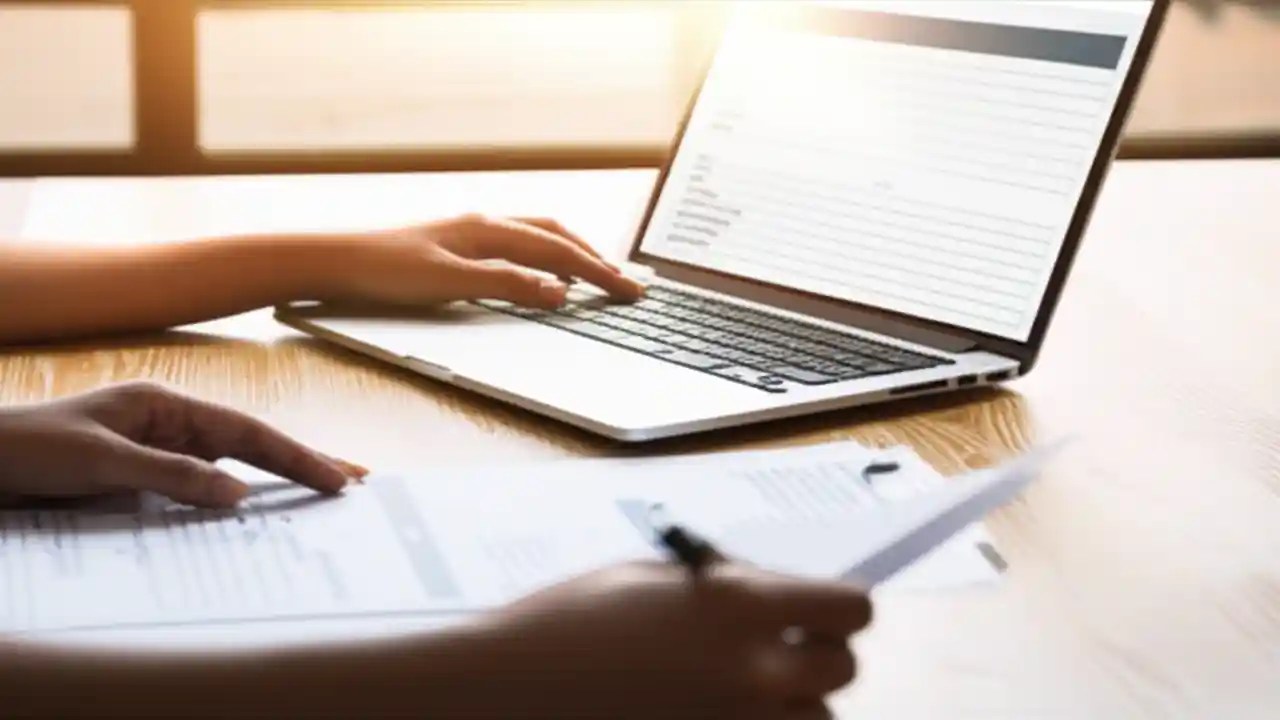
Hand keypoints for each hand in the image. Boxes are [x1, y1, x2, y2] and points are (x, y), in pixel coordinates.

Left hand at [0, 381, 362, 507]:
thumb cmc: (28, 449)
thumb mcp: (102, 461)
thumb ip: (173, 475)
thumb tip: (239, 492)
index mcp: (165, 405)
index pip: (245, 431)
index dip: (295, 455)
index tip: (336, 477)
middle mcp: (167, 423)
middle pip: (248, 443)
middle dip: (300, 460)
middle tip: (352, 481)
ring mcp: (156, 448)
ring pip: (229, 464)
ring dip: (272, 479)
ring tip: (319, 492)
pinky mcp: (140, 475)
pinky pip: (198, 486)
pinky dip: (231, 497)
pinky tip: (252, 510)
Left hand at [341, 214, 645, 308]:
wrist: (334, 261)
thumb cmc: (384, 272)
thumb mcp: (449, 282)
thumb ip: (506, 284)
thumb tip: (560, 290)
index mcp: (488, 230)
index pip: (559, 250)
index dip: (599, 272)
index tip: (631, 292)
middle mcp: (484, 224)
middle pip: (556, 234)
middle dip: (595, 258)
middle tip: (626, 284)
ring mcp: (471, 231)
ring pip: (537, 235)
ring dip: (572, 253)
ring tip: (596, 274)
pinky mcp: (456, 244)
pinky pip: (517, 243)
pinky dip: (544, 255)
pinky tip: (541, 272)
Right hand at [471, 560, 871, 719]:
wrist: (508, 693)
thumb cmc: (567, 623)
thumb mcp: (648, 580)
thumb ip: (722, 588)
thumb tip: (774, 597)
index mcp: (741, 608)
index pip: (850, 609)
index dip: (836, 609)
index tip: (817, 612)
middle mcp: (754, 674)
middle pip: (842, 671)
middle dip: (812, 658)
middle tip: (768, 653)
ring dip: (788, 706)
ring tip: (733, 693)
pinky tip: (704, 713)